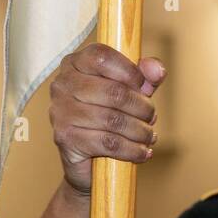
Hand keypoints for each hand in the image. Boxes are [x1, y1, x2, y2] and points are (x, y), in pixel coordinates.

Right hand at [48, 43, 166, 195]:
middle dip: (142, 108)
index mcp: (75, 63)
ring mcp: (60, 111)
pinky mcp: (65, 138)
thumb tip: (157, 70)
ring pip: (113, 120)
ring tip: (149, 136)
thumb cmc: (110, 115)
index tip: (146, 88)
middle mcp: (62, 84)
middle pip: (114, 92)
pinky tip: (142, 152)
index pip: (103, 57)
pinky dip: (132, 150)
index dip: (131, 72)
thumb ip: (145, 76)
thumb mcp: (130, 90)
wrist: (87, 160)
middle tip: (151, 118)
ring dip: (140, 131)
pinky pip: (108, 143)